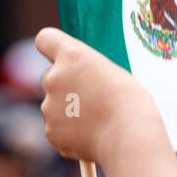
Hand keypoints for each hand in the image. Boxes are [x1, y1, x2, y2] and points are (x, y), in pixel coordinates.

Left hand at [34, 28, 163, 163]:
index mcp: (71, 56)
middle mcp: (54, 77)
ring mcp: (49, 106)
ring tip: (98, 121)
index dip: (53, 48)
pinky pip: (58, 129)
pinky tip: (92, 136)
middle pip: (50, 76)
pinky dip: (70, 133)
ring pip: (55, 105)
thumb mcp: (113, 73)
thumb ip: (89, 72)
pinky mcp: (51, 132)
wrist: (128, 137)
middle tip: (90, 98)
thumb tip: (82, 84)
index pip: (46, 40)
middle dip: (64, 85)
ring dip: (69, 111)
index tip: (61, 57)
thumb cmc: (130, 103)